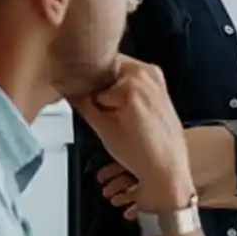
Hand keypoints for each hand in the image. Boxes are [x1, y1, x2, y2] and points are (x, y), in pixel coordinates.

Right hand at [71, 56, 193, 212]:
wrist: (167, 170)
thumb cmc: (143, 153)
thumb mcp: (102, 126)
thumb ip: (82, 101)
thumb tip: (69, 87)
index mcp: (136, 75)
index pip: (97, 65)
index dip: (85, 80)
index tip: (77, 89)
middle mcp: (150, 74)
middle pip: (110, 70)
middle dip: (99, 87)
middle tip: (94, 107)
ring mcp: (158, 82)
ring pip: (121, 79)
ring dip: (110, 93)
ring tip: (109, 116)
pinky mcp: (161, 93)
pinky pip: (135, 87)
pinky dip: (124, 98)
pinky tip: (122, 117)